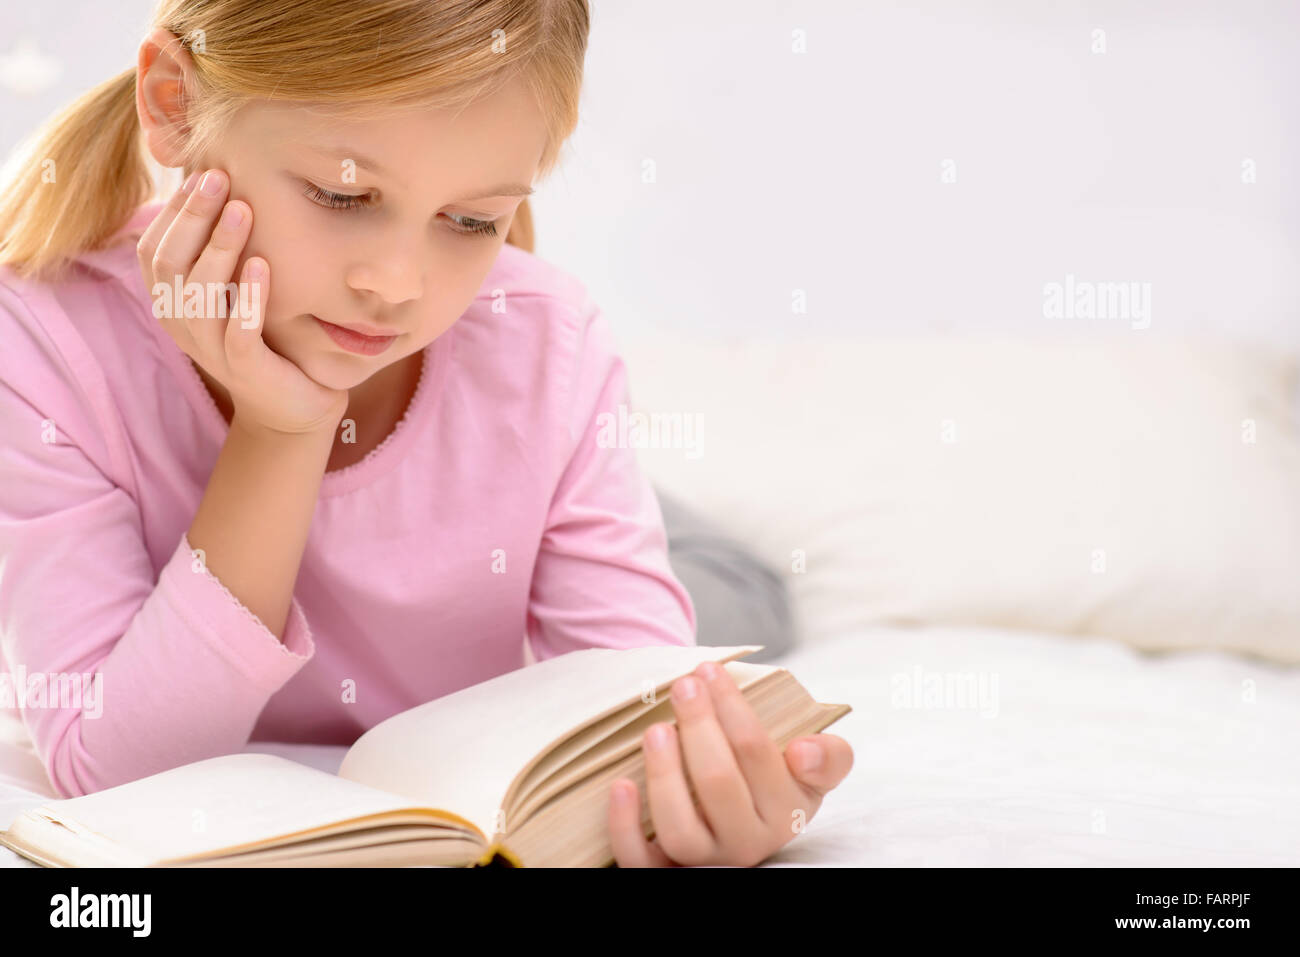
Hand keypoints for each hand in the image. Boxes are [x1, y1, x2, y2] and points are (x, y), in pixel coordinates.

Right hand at [137, 168, 348, 435]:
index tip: (204, 171)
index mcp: (173, 304)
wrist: (294, 408)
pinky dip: (248, 297)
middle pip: (171, 264)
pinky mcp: (246, 370)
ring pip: (198, 295)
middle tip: (221, 177)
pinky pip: (238, 332)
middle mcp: (183, 326)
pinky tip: (262, 265)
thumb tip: (224, 188)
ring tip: (243, 209)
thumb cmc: (267, 339)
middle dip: (193, 216)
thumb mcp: (237, 292)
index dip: (175, 211)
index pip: (155, 250)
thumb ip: (223, 253)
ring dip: (219, 247)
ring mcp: (213, 350)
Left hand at [608, 660, 853, 866]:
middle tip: (683, 686)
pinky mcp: (664, 872)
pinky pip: (641, 861)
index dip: (732, 708)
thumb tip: (803, 751)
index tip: (710, 672)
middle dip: (698, 726)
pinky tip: (621, 784)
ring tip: (656, 730)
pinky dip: (625, 826)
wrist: (743, 828)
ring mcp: (705, 862)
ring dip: (664, 774)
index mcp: (785, 811)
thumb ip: (829, 758)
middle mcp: (747, 842)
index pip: (757, 753)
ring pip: (680, 828)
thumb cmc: (772, 784)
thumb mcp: (813, 772)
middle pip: (719, 783)